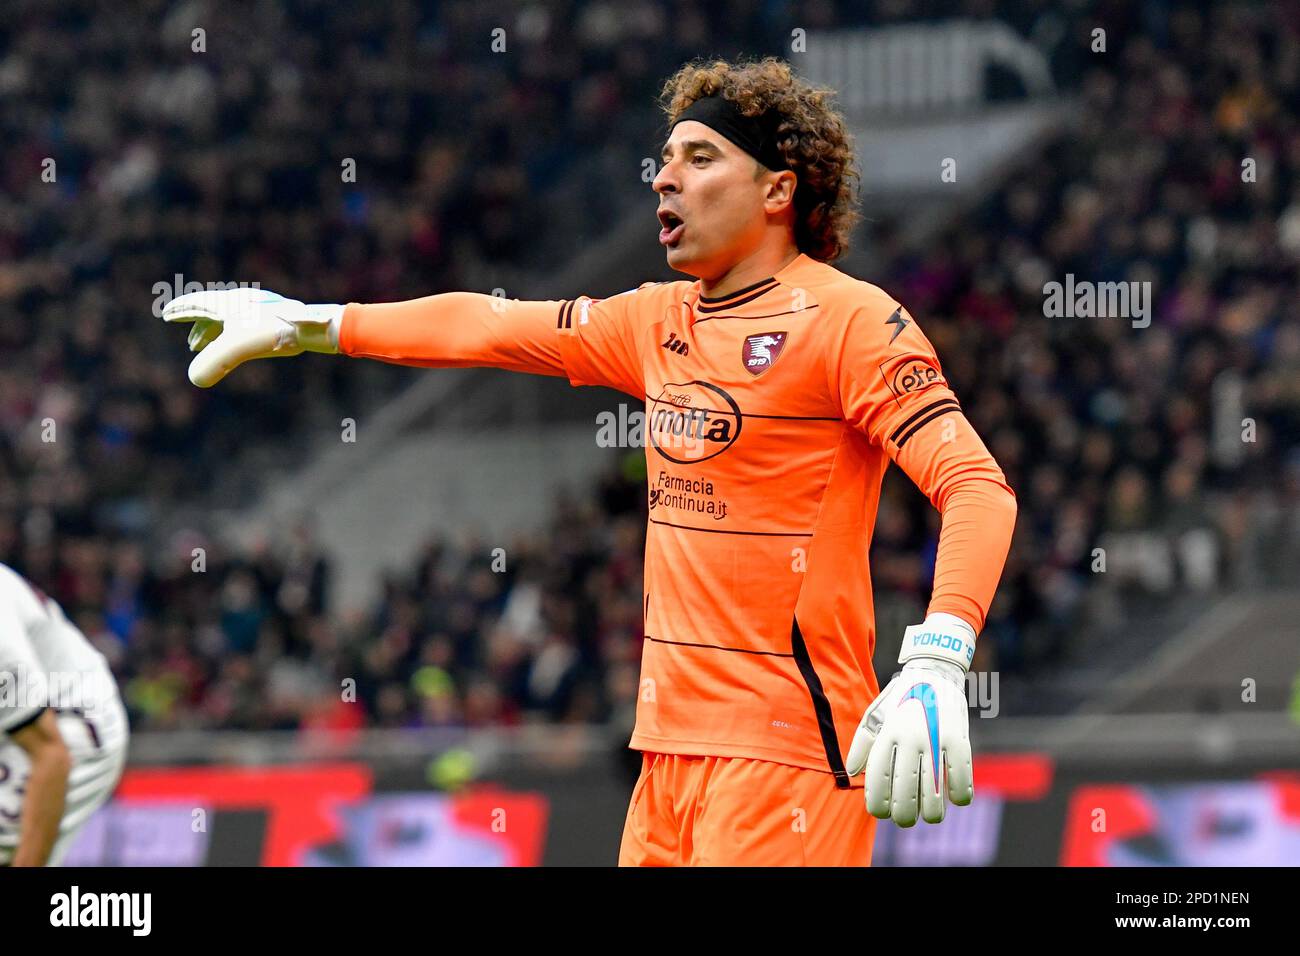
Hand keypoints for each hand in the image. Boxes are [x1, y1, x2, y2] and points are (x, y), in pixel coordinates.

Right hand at [162, 288, 341, 386]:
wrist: (311, 326)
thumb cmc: (274, 332)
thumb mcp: (238, 348)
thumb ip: (213, 363)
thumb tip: (195, 379)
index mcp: (228, 302)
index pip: (197, 304)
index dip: (181, 311)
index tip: (166, 314)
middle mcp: (242, 302)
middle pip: (212, 312)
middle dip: (197, 327)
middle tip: (188, 343)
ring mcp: (258, 309)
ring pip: (229, 320)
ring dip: (213, 333)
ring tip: (201, 348)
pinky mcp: (273, 319)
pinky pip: (244, 326)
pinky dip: (233, 336)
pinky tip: (237, 347)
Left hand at [846, 614, 975, 826]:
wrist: (935, 673)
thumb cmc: (901, 700)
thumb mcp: (875, 716)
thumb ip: (862, 744)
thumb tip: (852, 773)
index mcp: (887, 733)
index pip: (878, 781)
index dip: (878, 806)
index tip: (881, 812)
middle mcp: (910, 737)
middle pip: (905, 795)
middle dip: (904, 817)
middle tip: (905, 819)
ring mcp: (936, 739)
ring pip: (934, 795)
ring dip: (931, 814)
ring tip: (929, 815)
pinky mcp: (960, 740)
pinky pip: (961, 781)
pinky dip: (959, 797)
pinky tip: (954, 798)